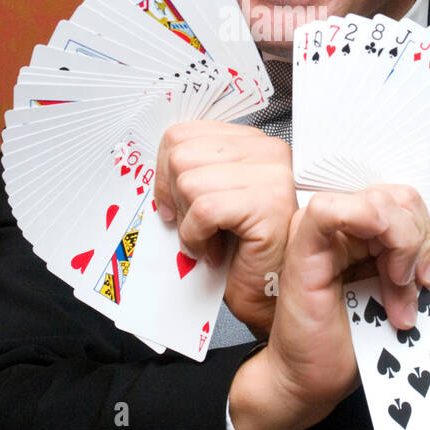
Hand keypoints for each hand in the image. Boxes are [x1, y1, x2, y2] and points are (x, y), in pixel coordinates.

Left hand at [153, 121, 295, 337]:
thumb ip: (192, 173)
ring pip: (190, 182)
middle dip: (175, 198)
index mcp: (250, 142)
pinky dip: (197, 237)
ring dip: (188, 222)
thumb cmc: (241, 252)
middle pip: (182, 155)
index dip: (165, 173)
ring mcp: (272, 175)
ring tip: (209, 240)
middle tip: (193, 226)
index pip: (183, 134)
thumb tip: (157, 169)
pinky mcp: (269, 203)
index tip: (172, 203)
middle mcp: (267, 151)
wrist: (268, 295)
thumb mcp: (211, 197)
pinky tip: (213, 250)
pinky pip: (204, 210)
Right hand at [229, 185, 429, 429]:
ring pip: (378, 201)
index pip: (404, 202)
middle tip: (412, 289)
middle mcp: (340, 225)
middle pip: (398, 198)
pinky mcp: (302, 247)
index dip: (425, 233)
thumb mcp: (398, 292)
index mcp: (362, 230)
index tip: (428, 276)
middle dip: (417, 243)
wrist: (310, 380)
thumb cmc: (347, 342)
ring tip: (395, 295)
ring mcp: (318, 231)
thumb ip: (409, 257)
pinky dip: (367, 229)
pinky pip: (330, 210)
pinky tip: (383, 271)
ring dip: (402, 248)